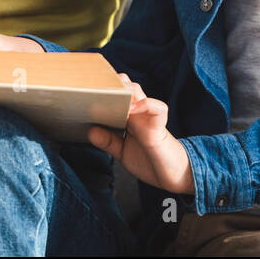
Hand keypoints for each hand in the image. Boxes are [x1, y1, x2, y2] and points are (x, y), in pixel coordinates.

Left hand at [88, 74, 192, 194]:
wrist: (174, 176)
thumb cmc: (150, 161)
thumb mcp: (123, 152)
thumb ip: (109, 142)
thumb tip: (90, 131)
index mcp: (129, 118)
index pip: (116, 97)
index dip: (104, 89)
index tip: (86, 87)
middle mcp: (138, 114)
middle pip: (125, 89)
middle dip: (111, 83)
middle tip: (94, 82)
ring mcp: (149, 119)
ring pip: (139, 93)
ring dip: (126, 88)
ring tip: (112, 90)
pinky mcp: (159, 128)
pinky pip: (158, 109)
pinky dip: (146, 104)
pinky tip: (133, 108)